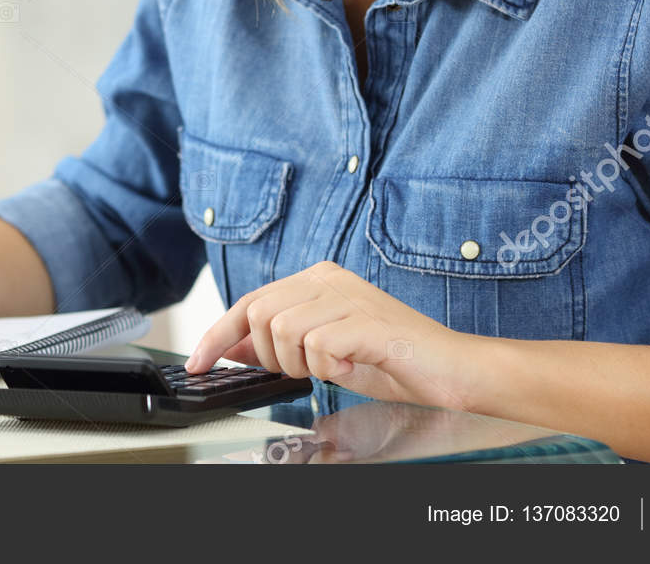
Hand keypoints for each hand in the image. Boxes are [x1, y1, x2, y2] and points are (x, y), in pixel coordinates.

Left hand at [186, 261, 483, 412]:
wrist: (452, 371)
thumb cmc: (391, 361)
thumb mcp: (322, 352)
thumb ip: (279, 344)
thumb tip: (232, 347)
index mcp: (317, 279)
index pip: (249, 302)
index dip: (217, 335)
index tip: (197, 364)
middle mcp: (329, 278)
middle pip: (259, 314)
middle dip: (269, 355)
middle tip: (305, 371)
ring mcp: (348, 295)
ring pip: (282, 329)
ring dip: (302, 364)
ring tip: (335, 368)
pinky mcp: (366, 320)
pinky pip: (317, 346)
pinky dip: (329, 368)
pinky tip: (353, 367)